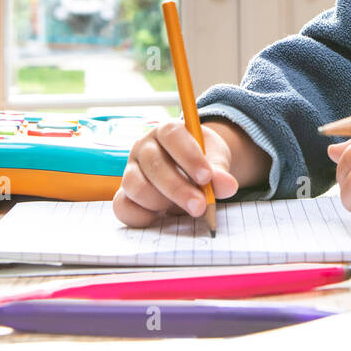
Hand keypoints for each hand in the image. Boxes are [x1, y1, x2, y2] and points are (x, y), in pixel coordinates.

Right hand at [112, 119, 240, 226]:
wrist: (190, 176)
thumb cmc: (201, 164)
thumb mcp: (215, 162)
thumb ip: (220, 172)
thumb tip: (227, 185)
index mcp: (167, 131)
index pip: (172, 135)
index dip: (188, 156)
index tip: (206, 177)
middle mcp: (144, 147)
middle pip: (153, 164)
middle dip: (178, 188)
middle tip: (200, 206)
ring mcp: (131, 170)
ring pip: (135, 186)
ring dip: (161, 202)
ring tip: (182, 210)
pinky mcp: (124, 194)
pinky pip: (123, 207)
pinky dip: (142, 217)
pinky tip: (162, 219)